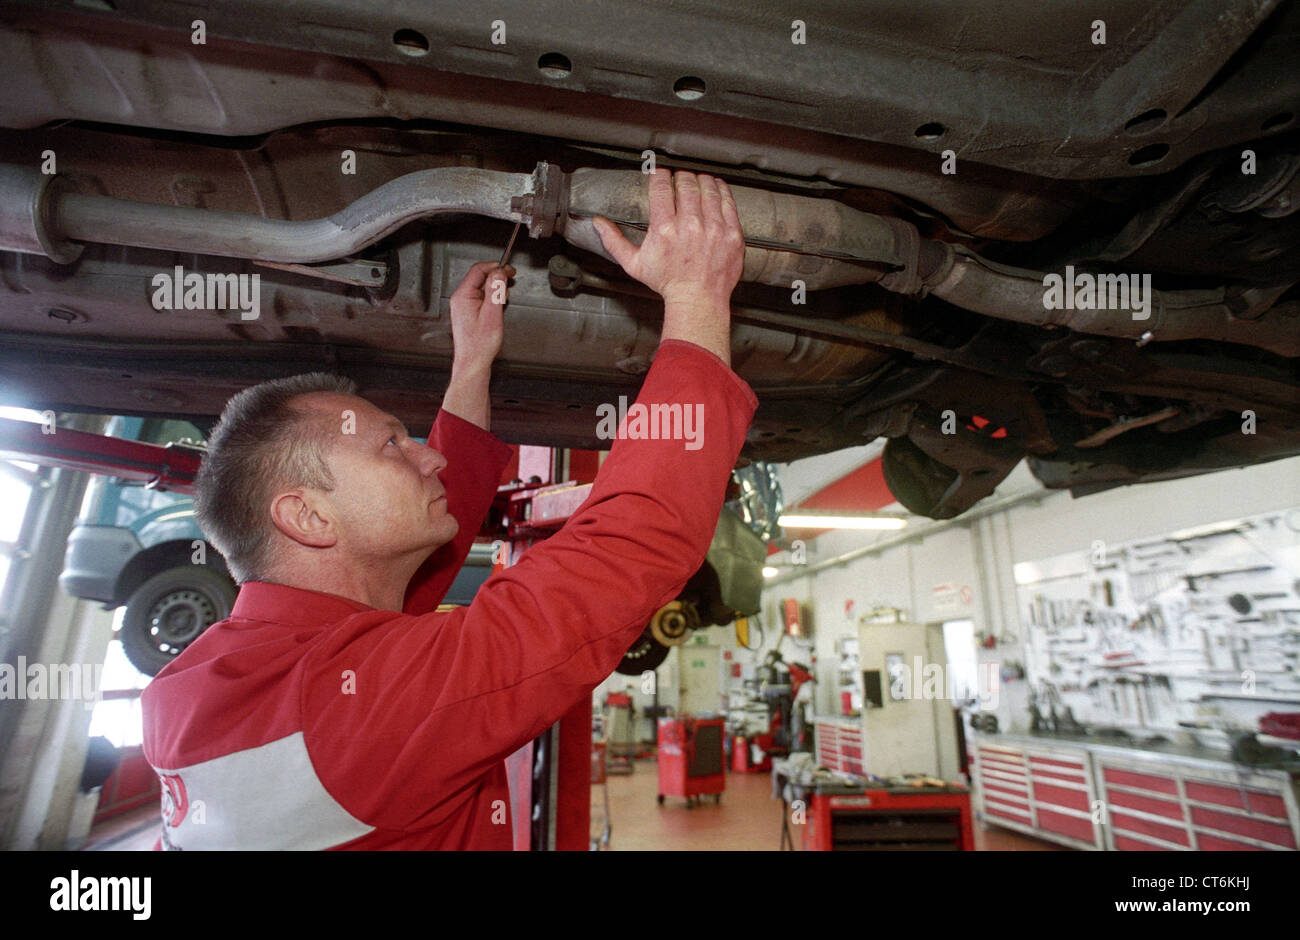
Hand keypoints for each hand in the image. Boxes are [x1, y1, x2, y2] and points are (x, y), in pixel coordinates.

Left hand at [449, 261, 513, 371]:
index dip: (495, 267)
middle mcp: (460, 299)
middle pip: (479, 277)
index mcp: (463, 296)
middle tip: (510, 278)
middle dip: (496, 277)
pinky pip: (480, 298)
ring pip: (481, 287)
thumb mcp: (492, 313)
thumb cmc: (480, 344)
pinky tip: (498, 307)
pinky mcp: (468, 313)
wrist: (473, 362)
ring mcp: (463, 306)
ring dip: (495, 288)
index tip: (508, 269)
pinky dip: (491, 298)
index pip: (478, 270)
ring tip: (504, 298)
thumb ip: (495, 290)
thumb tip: (499, 273)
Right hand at [592, 170, 743, 310]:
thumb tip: (597, 223)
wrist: (698, 300)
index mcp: (664, 229)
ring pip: (707, 188)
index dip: (659, 175)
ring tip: (696, 180)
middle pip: (686, 183)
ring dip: (700, 179)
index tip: (660, 173)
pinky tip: (715, 188)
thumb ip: (614, 241)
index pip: (661, 187)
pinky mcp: (732, 234)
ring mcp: (714, 229)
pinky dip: (721, 190)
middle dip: (680, 176)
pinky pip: (728, 201)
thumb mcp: (634, 264)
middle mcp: (690, 226)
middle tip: (678, 178)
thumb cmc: (668, 283)